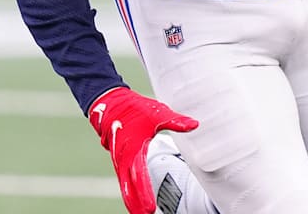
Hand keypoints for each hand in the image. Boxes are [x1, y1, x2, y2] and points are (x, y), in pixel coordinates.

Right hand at [88, 87, 198, 213]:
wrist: (112, 105)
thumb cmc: (135, 109)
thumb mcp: (156, 112)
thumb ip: (175, 121)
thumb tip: (194, 125)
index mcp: (133, 148)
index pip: (139, 175)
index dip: (144, 192)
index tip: (150, 207)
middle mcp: (124, 158)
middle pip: (129, 186)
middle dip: (136, 203)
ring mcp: (120, 161)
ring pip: (125, 185)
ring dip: (132, 200)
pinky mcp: (121, 161)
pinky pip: (124, 180)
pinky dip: (129, 193)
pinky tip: (135, 204)